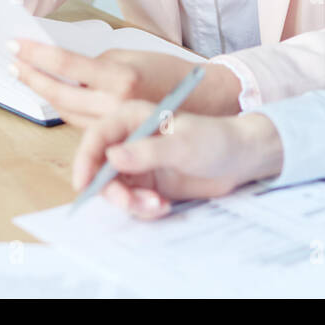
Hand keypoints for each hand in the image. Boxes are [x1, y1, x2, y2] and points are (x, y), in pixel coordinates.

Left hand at [9, 42, 240, 127]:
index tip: (16, 45)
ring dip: (44, 93)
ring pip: (66, 113)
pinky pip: (82, 123)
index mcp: (120, 79)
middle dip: (32, 77)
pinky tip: (53, 93)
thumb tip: (66, 68)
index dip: (37, 56)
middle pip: (59, 95)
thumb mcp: (133, 55)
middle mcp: (114, 106)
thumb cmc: (170, 72)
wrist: (203, 102)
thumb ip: (98, 64)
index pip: (66, 66)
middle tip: (13, 61)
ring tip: (26, 74)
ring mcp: (114, 126)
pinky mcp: (116, 138)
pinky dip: (65, 108)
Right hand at [71, 100, 283, 217]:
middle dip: (112, 190)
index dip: (85, 159)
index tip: (84, 184)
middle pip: (100, 168)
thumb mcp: (183, 145)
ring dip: (130, 202)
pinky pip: (131, 201)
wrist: (240, 159)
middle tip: (131, 203)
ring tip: (157, 205)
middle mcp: (129, 139)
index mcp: (133, 117)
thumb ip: (148, 152)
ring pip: (114, 188)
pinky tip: (164, 206)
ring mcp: (137, 163)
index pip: (97, 136)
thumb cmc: (216, 140)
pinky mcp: (146, 183)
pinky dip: (143, 208)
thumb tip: (111, 157)